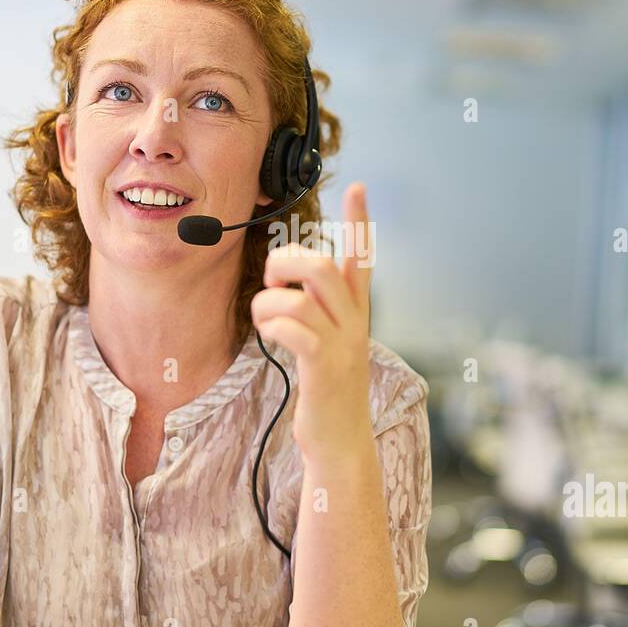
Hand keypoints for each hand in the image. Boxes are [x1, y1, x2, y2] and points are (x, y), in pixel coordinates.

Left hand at [251, 182, 374, 465]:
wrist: (340, 439)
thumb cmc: (326, 387)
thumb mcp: (327, 340)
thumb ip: (314, 308)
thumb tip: (283, 280)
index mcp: (356, 310)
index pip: (363, 256)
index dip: (359, 221)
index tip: (358, 186)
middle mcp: (353, 321)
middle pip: (321, 266)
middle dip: (287, 262)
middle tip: (273, 282)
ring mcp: (340, 343)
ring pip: (298, 297)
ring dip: (267, 302)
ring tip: (265, 319)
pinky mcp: (323, 366)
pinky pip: (291, 328)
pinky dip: (272, 326)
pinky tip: (271, 338)